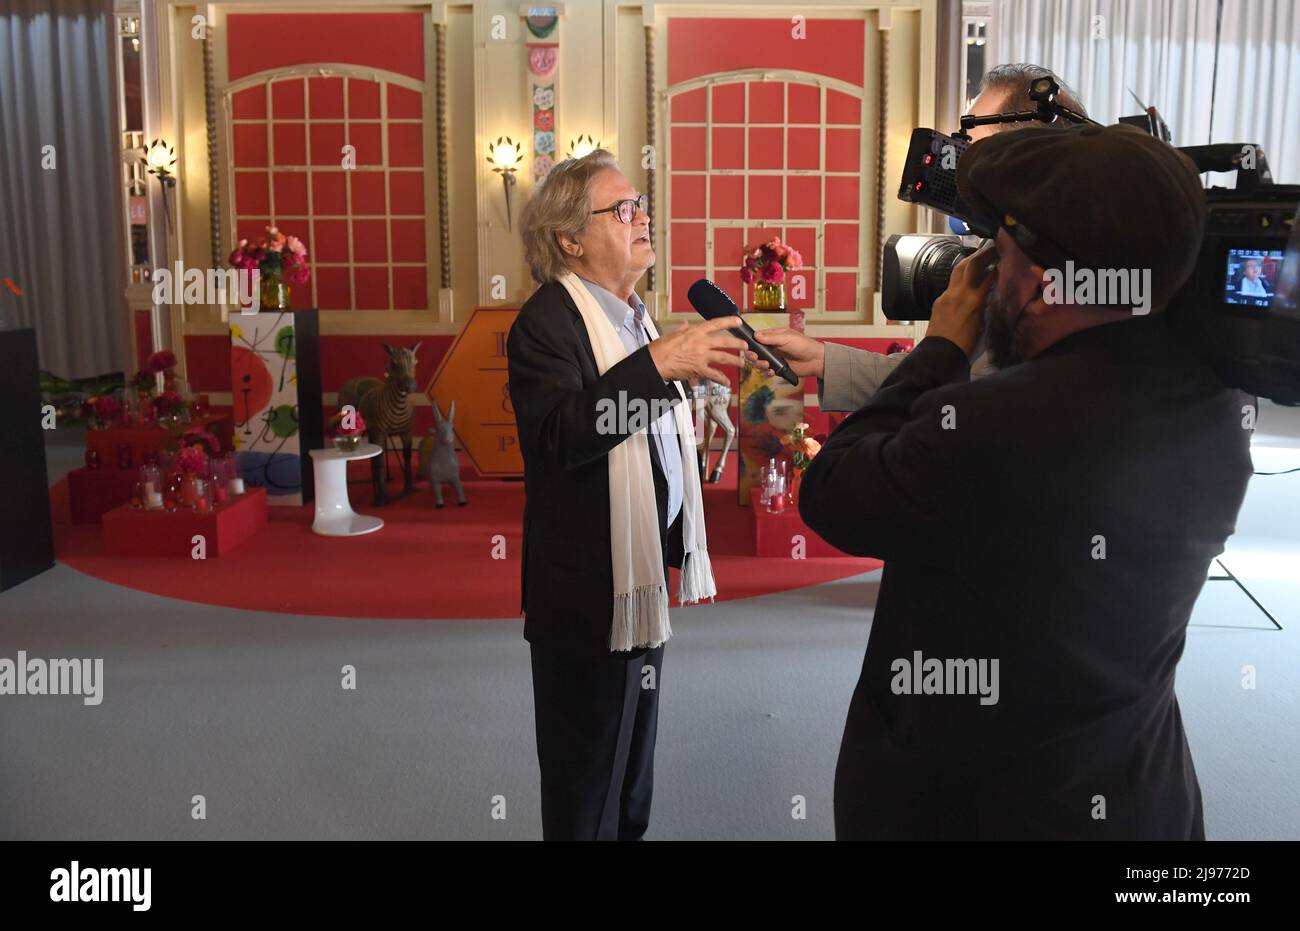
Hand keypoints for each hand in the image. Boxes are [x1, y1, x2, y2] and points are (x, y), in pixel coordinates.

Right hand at [648, 316, 747, 384]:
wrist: (655, 362)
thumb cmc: (661, 349)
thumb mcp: (672, 334)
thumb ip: (682, 329)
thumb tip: (685, 324)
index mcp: (695, 332)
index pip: (716, 323)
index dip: (729, 321)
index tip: (738, 321)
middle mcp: (701, 343)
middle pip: (725, 341)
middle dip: (737, 343)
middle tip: (745, 345)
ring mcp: (701, 356)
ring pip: (724, 357)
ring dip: (735, 360)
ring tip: (741, 362)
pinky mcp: (699, 369)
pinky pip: (714, 375)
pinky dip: (722, 379)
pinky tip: (727, 382)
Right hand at [748, 328, 825, 378]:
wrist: (815, 360)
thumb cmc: (804, 345)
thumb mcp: (787, 338)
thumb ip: (771, 337)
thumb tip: (756, 335)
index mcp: (773, 337)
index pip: (757, 338)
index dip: (751, 343)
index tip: (748, 347)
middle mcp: (772, 348)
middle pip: (755, 352)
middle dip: (753, 356)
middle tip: (756, 358)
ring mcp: (774, 358)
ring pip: (759, 362)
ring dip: (760, 364)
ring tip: (767, 365)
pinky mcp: (777, 368)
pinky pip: (767, 372)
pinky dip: (767, 372)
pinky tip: (771, 371)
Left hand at [926, 241, 995, 356]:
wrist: (940, 353)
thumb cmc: (967, 344)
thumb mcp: (983, 323)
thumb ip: (986, 304)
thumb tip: (989, 293)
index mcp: (975, 300)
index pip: (989, 276)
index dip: (997, 265)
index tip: (1004, 257)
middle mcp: (960, 293)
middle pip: (970, 265)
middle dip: (982, 254)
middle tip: (991, 248)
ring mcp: (947, 295)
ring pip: (958, 270)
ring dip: (969, 262)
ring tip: (978, 258)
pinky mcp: (939, 300)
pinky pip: (951, 284)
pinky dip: (960, 279)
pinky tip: (965, 281)